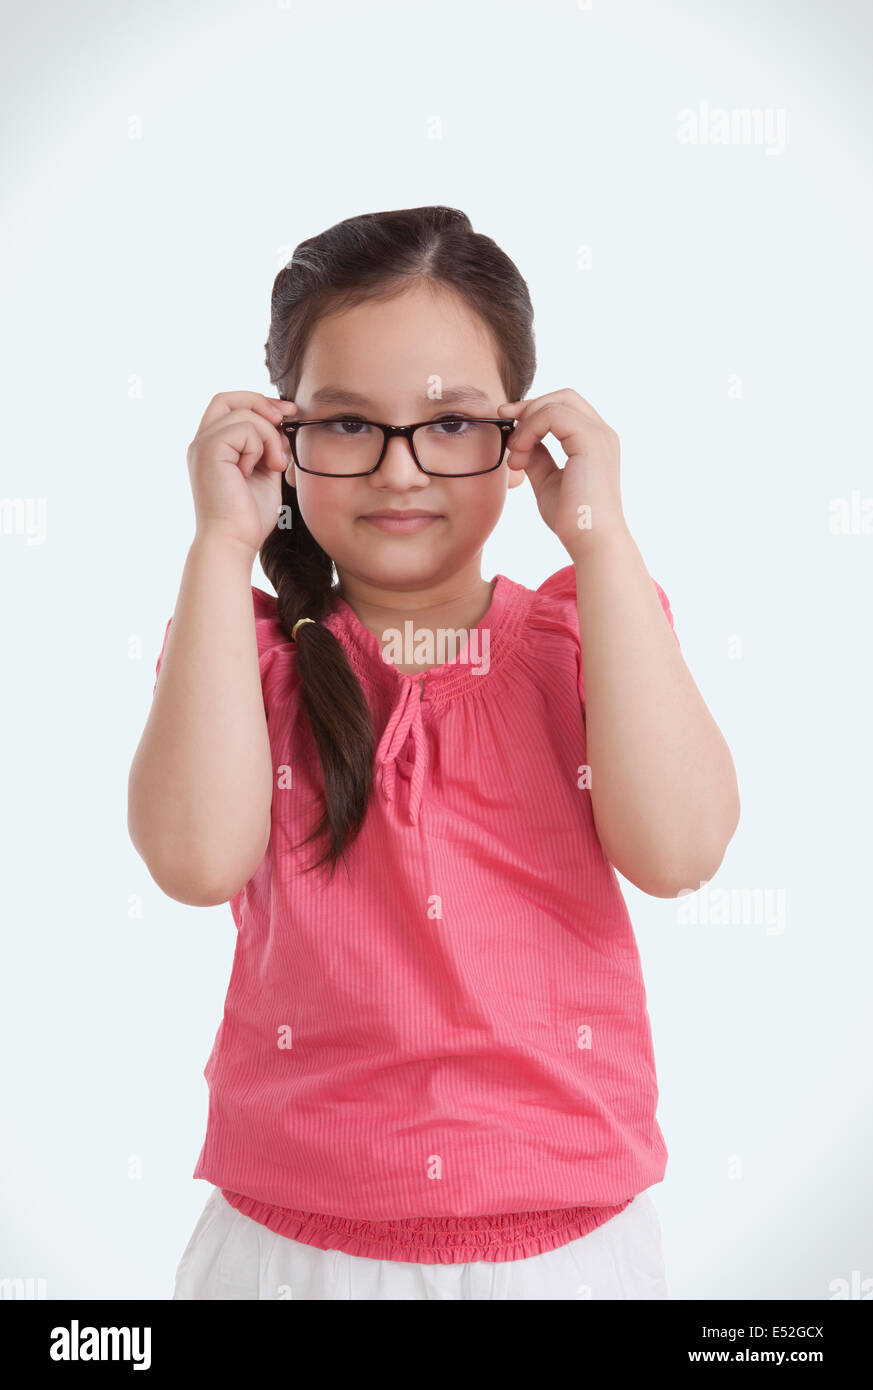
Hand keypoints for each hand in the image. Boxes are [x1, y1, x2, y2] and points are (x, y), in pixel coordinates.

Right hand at [187, 390, 298, 555]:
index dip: (259, 403)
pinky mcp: (208, 450)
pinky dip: (261, 446)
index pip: (229, 406)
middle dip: (262, 403)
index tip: (288, 413)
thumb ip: (267, 447)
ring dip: (270, 436)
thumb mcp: (265, 474)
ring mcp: (202, 445)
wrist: (234, 542)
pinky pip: (244, 427)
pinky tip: (260, 470)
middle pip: (228, 398)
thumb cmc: (248, 518)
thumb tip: (281, 423)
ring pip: (244, 414)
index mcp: (212, 448)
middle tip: (287, 418)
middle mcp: (201, 443)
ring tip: (277, 465)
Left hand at [497, 389, 626, 556]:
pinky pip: (552, 415)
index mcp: (595, 442)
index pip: (565, 408)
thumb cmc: (572, 519)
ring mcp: (599, 434)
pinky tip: (521, 456)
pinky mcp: (590, 440)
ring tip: (515, 456)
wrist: (590, 541)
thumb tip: (521, 442)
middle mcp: (602, 433)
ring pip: (555, 403)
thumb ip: (537, 458)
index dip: (534, 410)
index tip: (507, 421)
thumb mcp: (547, 481)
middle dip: (529, 405)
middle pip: (564, 396)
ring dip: (526, 424)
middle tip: (504, 418)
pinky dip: (530, 430)